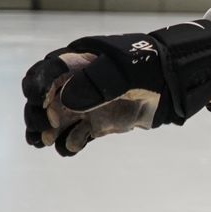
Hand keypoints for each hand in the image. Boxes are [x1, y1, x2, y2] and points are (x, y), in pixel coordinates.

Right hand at [22, 46, 164, 156]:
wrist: (174, 84)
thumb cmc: (148, 68)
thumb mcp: (126, 71)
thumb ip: (96, 83)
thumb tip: (65, 101)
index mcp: (77, 63)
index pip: (45, 73)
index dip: (37, 86)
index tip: (39, 100)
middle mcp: (75, 86)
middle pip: (42, 100)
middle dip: (36, 113)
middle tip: (46, 127)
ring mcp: (84, 107)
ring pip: (53, 121)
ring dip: (45, 133)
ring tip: (44, 142)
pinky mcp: (95, 125)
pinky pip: (74, 137)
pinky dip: (69, 143)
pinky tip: (72, 147)